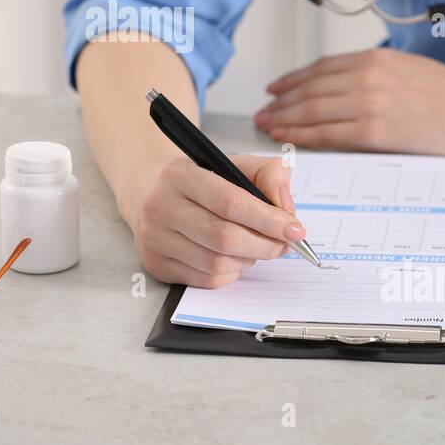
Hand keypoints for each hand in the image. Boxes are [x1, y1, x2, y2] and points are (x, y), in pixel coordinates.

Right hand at [121, 153, 305, 288]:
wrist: (149, 190)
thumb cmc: (201, 178)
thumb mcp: (235, 164)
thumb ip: (269, 176)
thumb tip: (287, 210)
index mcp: (180, 175)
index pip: (230, 202)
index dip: (267, 219)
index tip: (295, 229)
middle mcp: (161, 207)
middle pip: (224, 238)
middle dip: (264, 244)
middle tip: (284, 243)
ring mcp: (155, 239)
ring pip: (216, 263)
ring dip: (248, 259)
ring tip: (255, 246)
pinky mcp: (156, 264)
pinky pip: (206, 280)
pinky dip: (231, 273)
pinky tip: (233, 257)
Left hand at [254, 47, 444, 154]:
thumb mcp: (404, 67)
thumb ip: (370, 72)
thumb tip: (337, 84)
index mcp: (373, 59)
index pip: (319, 68)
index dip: (291, 80)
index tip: (274, 88)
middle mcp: (366, 77)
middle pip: (309, 89)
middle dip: (280, 102)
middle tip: (263, 111)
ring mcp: (368, 104)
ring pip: (311, 111)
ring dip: (284, 119)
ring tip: (268, 125)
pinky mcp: (373, 132)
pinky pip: (326, 134)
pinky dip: (301, 136)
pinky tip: (287, 138)